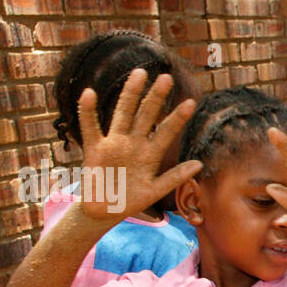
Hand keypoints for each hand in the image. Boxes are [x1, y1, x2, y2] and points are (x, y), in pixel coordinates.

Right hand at [76, 68, 201, 220]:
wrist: (104, 212)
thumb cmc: (131, 200)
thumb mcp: (155, 191)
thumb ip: (174, 178)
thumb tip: (199, 164)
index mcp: (149, 154)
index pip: (165, 131)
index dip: (177, 118)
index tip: (191, 102)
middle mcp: (133, 144)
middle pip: (146, 115)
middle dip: (155, 97)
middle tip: (166, 77)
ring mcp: (113, 144)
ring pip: (123, 113)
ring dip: (130, 94)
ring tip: (139, 74)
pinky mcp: (94, 149)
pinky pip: (90, 128)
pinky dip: (88, 112)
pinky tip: (90, 94)